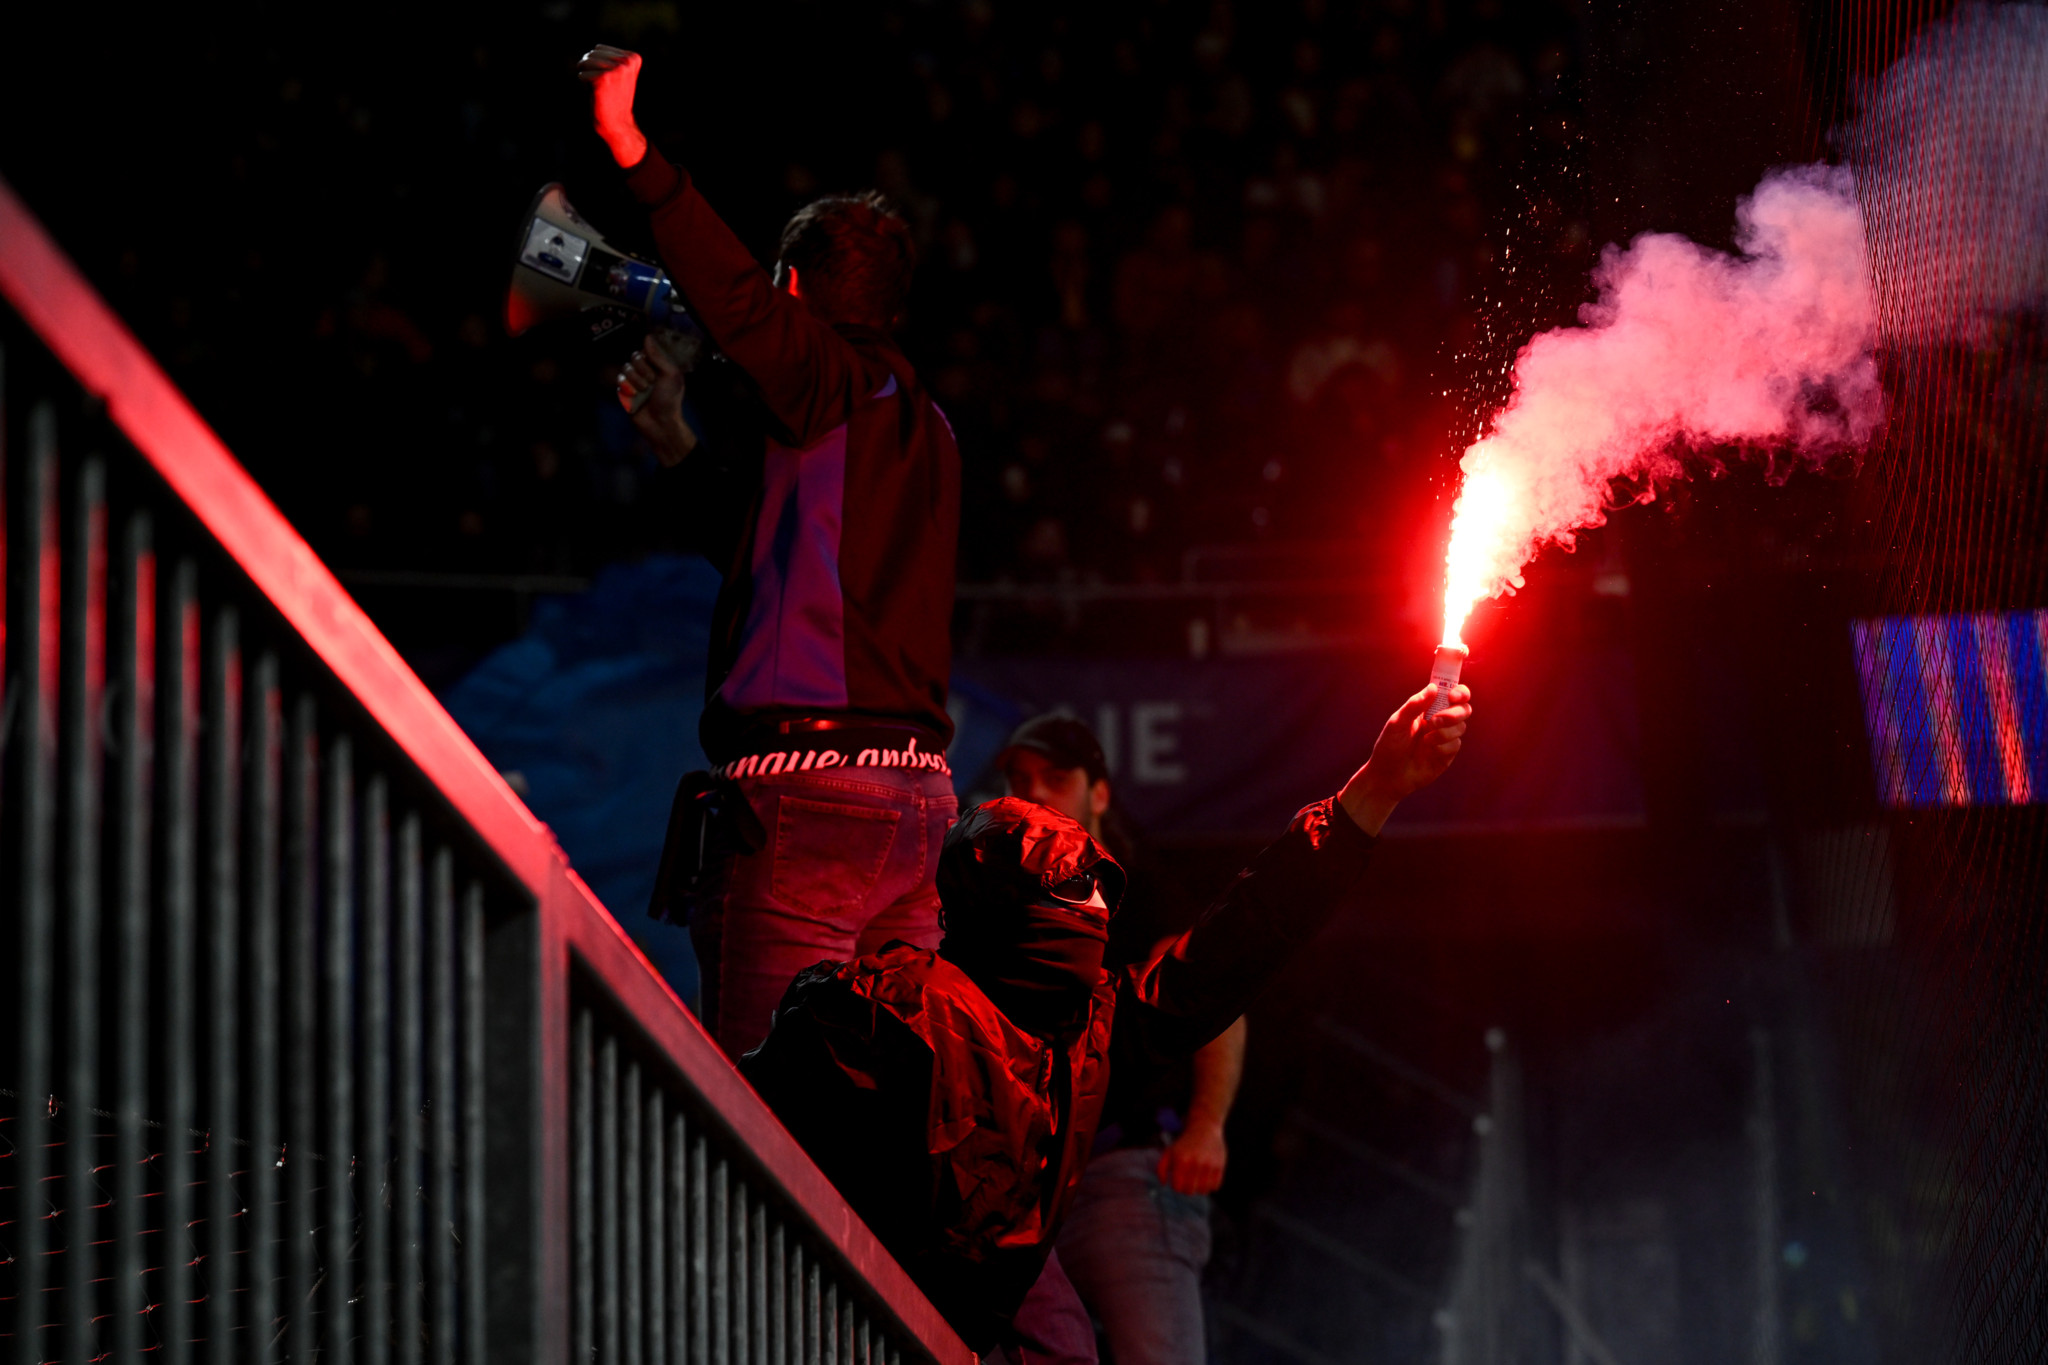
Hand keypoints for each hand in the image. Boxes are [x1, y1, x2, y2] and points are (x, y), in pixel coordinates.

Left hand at [576, 44, 647, 167]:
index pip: (599, 48)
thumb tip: (588, 55)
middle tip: (601, 86)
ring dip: (586, 75)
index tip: (609, 80)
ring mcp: (616, 69)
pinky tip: (596, 94)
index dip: (597, 64)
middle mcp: (627, 61)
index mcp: (633, 58)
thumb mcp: (618, 73)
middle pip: (591, 53)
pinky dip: (585, 84)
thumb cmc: (613, 98)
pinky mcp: (604, 78)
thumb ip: (609, 59)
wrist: (618, 123)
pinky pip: (582, 74)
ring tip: (598, 88)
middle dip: (590, 68)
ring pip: (586, 61)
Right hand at [620, 335, 695, 464]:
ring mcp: (635, 381)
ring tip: (644, 392)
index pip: (646, 350)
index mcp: (658, 366)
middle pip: (634, 357)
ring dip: (636, 381)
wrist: (660, 423)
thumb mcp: (670, 375)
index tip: (654, 367)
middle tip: (652, 382)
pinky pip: (619, 381)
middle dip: (643, 370)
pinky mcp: (625, 392)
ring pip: (626, 369)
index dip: (648, 357)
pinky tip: (634, 396)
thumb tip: (647, 336)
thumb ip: (658, 356)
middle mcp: (646, 371)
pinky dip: (627, 388)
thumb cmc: (670, 399)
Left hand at [1157, 1118, 1227, 1195]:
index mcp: (1181, 1160)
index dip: (1177, 1186)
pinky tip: (1207, 1177)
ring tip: (1198, 1179)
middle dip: (1187, 1189)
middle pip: (1190, 1191)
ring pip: (1203, 1191)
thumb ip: (1161, 1168)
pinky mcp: (1220, 1166)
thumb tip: (1164, 1184)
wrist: (1204, 1128)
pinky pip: (1215, 1186)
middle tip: (1188, 1181)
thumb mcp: (1169, 1152)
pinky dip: (1210, 1185)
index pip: (1178, 1187)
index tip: (1179, 1180)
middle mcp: (1195, 1163)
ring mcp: (1209, 1165)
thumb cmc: (1184, 1144)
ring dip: (1199, 1188)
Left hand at [1338, 683, 1472, 835]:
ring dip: (1445, 732)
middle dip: (1454, 713)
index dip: (1459, 691)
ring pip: (1461, 727)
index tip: (1452, 695)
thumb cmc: (1389, 746)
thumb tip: (1433, 687)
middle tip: (1435, 721)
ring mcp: (1445, 738)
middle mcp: (1440, 721)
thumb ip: (1414, 705)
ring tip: (1426, 740)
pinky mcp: (1447, 754)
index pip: (1452, 694)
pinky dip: (1442, 746)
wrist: (1388, 776)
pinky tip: (1428, 750)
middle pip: (1464, 709)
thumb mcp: (1397, 723)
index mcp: (1428, 708)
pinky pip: (1455, 745)